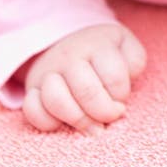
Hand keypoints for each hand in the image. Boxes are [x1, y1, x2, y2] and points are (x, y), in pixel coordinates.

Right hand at [20, 23, 145, 133]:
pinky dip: (48, 123)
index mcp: (97, 44)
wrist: (69, 41)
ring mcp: (48, 72)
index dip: (121, 96)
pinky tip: (64, 122)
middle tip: (108, 118)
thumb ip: (134, 61)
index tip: (121, 101)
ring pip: (56, 101)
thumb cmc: (104, 51)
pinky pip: (32, 111)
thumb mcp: (125, 46)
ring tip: (90, 126)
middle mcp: (69, 56)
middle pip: (86, 91)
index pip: (114, 77)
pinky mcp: (32, 88)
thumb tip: (124, 83)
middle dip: (103, 113)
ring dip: (77, 120)